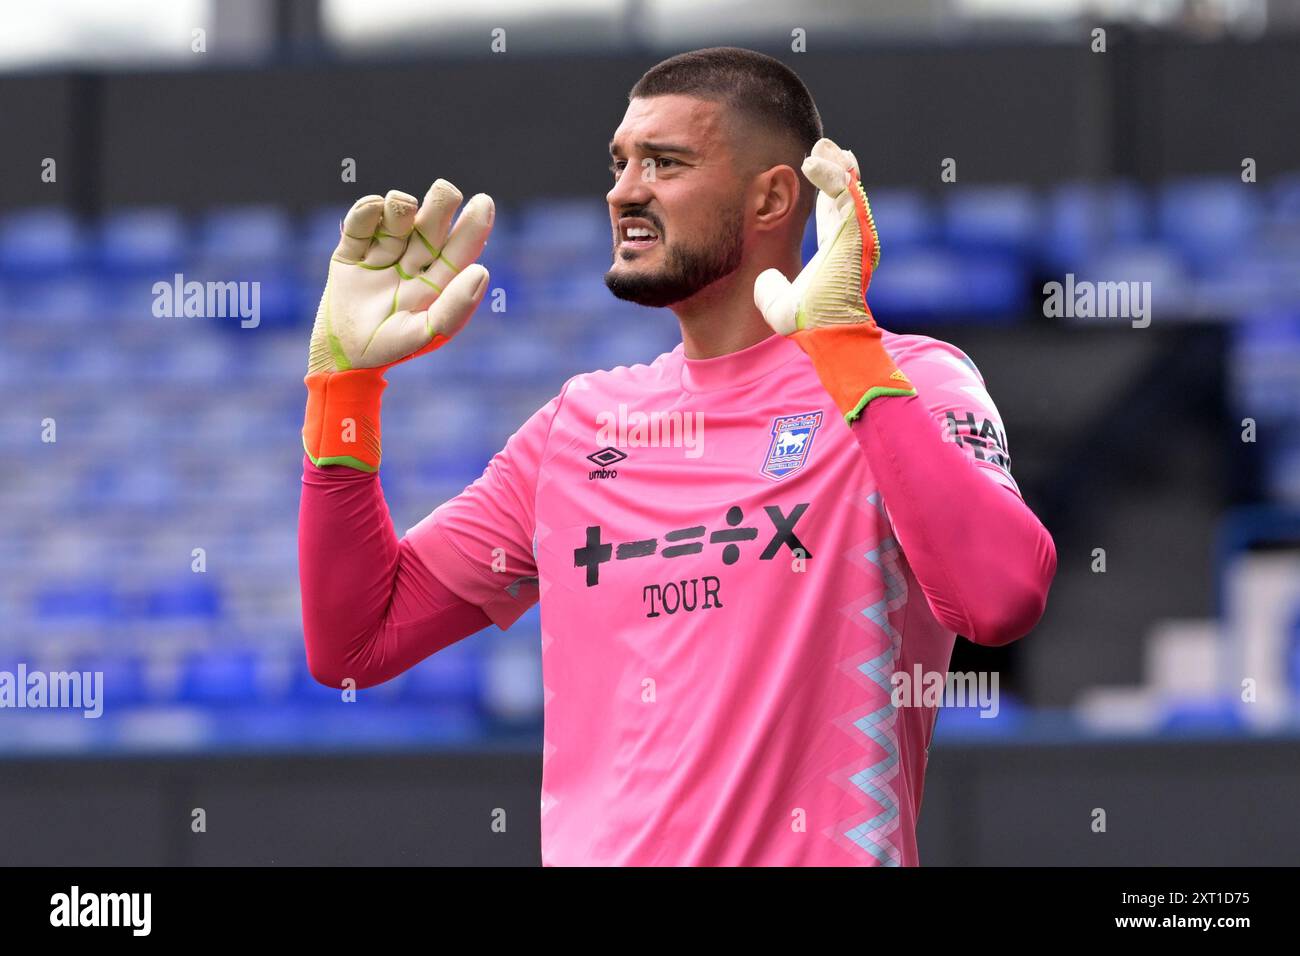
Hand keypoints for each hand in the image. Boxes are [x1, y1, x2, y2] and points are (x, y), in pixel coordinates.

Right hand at [307, 180, 493, 372]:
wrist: (343, 357)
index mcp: (436, 282)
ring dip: (401, 206)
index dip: (473, 226)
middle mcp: (412, 263)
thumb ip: (455, 307)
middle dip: (440, 205)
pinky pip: (360, 224)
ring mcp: (381, 255)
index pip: (460, 249)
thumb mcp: (426, 334)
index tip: (484, 202)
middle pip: (431, 225)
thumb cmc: (392, 349)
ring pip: (397, 217)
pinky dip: (367, 211)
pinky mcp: (350, 253)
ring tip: (401, 206)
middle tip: (446, 191)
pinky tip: (375, 207)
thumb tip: (481, 270)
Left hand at [753, 137, 880, 334]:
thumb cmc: (809, 323)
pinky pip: (846, 195)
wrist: (828, 334)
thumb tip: (763, 278)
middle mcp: (852, 239)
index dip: (828, 187)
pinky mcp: (856, 233)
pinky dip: (832, 176)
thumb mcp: (778, 304)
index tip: (815, 166)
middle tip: (824, 145)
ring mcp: (857, 235)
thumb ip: (770, 288)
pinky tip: (814, 162)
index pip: (835, 210)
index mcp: (838, 249)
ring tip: (824, 145)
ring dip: (836, 164)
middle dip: (837, 166)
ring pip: (850, 188)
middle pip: (848, 192)